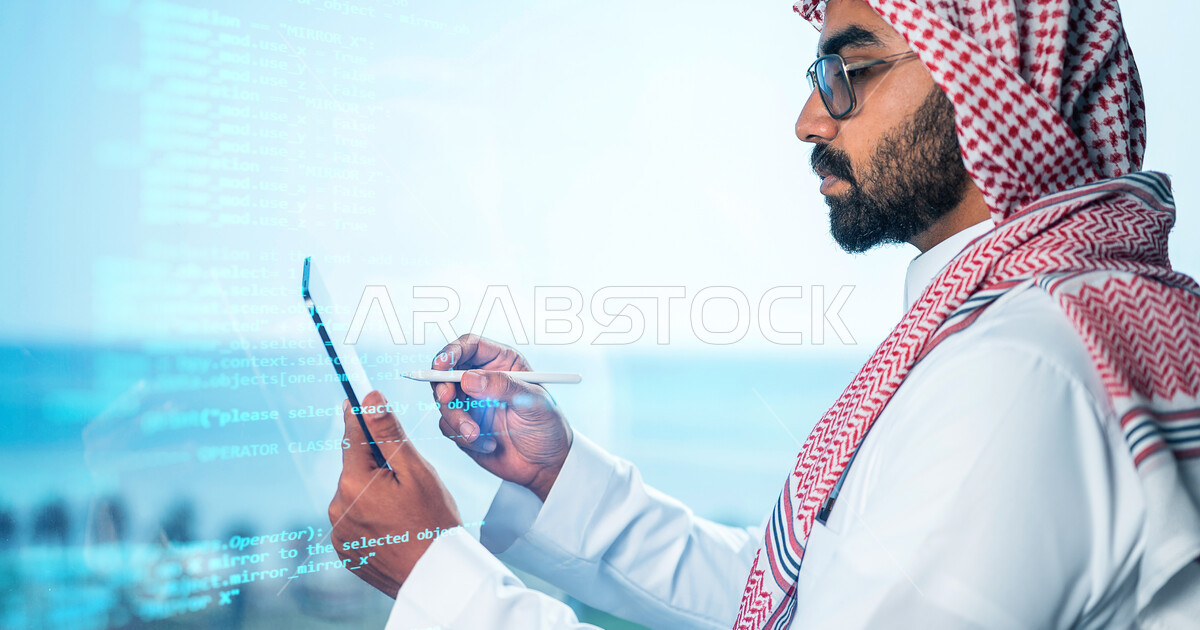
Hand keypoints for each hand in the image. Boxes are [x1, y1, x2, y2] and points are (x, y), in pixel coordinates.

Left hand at [328, 390, 460, 596]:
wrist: (437, 577)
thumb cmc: (433, 521)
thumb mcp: (416, 470)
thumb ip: (388, 432)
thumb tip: (369, 398)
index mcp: (353, 482)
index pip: (353, 437)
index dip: (359, 417)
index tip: (355, 398)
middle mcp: (337, 507)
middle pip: (357, 469)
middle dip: (378, 466)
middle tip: (409, 480)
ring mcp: (340, 533)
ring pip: (356, 495)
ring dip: (375, 493)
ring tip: (407, 510)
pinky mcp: (346, 552)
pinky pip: (356, 521)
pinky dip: (372, 518)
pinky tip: (397, 526)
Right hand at [431, 334, 572, 501]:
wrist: (546, 465)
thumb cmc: (548, 427)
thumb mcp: (534, 402)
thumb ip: (503, 387)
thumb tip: (468, 379)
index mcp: (502, 363)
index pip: (470, 346)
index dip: (452, 351)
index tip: (441, 366)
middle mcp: (483, 379)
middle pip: (447, 371)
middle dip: (443, 386)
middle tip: (448, 398)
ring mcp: (471, 403)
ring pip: (444, 401)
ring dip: (455, 418)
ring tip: (476, 434)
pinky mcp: (464, 426)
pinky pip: (447, 427)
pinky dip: (463, 437)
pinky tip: (488, 444)